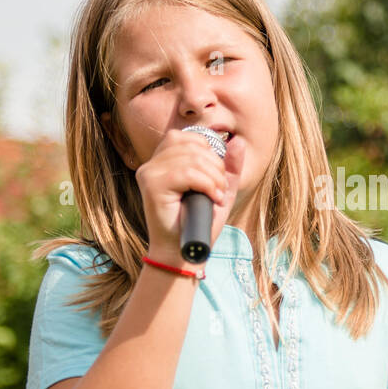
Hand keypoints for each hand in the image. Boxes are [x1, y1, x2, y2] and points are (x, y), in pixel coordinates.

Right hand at [136, 129, 246, 263]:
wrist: (186, 251)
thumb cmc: (200, 222)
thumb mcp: (221, 190)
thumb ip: (230, 166)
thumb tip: (238, 142)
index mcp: (164, 161)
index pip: (189, 137)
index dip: (210, 152)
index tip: (217, 178)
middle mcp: (152, 164)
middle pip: (193, 146)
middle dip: (216, 167)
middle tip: (220, 190)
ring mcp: (149, 173)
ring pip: (192, 159)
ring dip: (214, 179)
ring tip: (217, 196)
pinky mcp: (151, 185)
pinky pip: (187, 173)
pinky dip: (207, 185)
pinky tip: (212, 199)